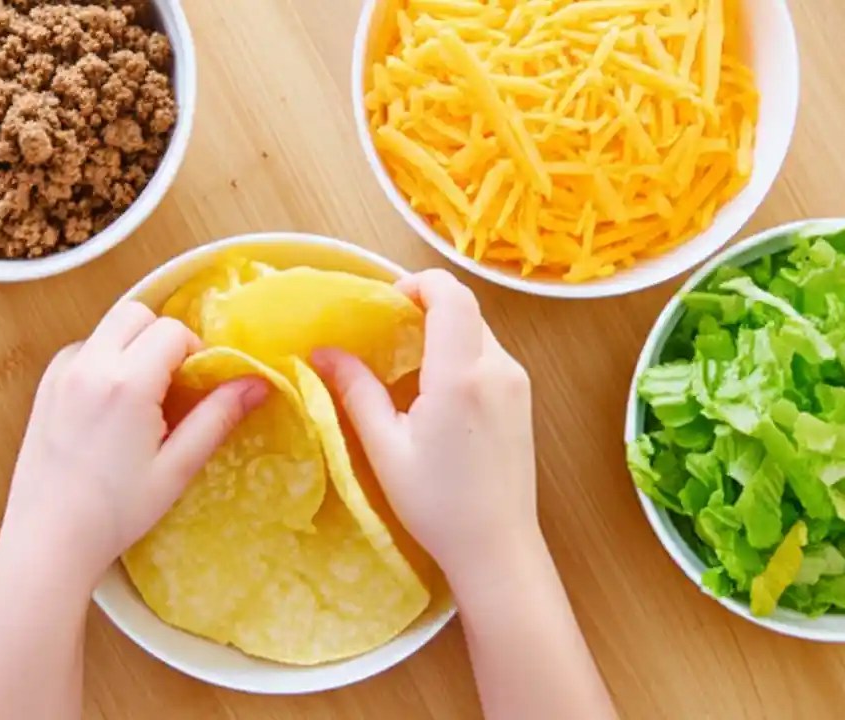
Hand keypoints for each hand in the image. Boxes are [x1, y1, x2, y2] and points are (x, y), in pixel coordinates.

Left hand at [4, 301, 268, 573]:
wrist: (48, 540)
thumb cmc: (116, 512)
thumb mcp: (177, 468)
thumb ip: (217, 417)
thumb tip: (258, 382)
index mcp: (126, 383)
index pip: (172, 331)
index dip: (195, 352)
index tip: (197, 389)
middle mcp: (89, 365)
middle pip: (136, 313)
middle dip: (162, 337)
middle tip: (172, 385)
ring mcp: (61, 373)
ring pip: (108, 327)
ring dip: (133, 346)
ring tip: (141, 398)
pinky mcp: (45, 386)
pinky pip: (84, 350)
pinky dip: (104, 361)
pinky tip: (110, 406)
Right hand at [312, 269, 536, 596]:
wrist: (497, 547)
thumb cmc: (436, 504)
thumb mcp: (385, 448)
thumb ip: (355, 391)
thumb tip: (321, 352)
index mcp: (461, 375)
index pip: (450, 294)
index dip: (416, 283)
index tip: (384, 302)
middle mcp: (498, 368)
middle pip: (464, 308)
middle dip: (424, 307)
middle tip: (385, 333)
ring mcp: (517, 382)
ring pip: (478, 330)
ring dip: (442, 331)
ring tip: (405, 364)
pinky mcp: (522, 398)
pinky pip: (488, 355)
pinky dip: (459, 353)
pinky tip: (433, 390)